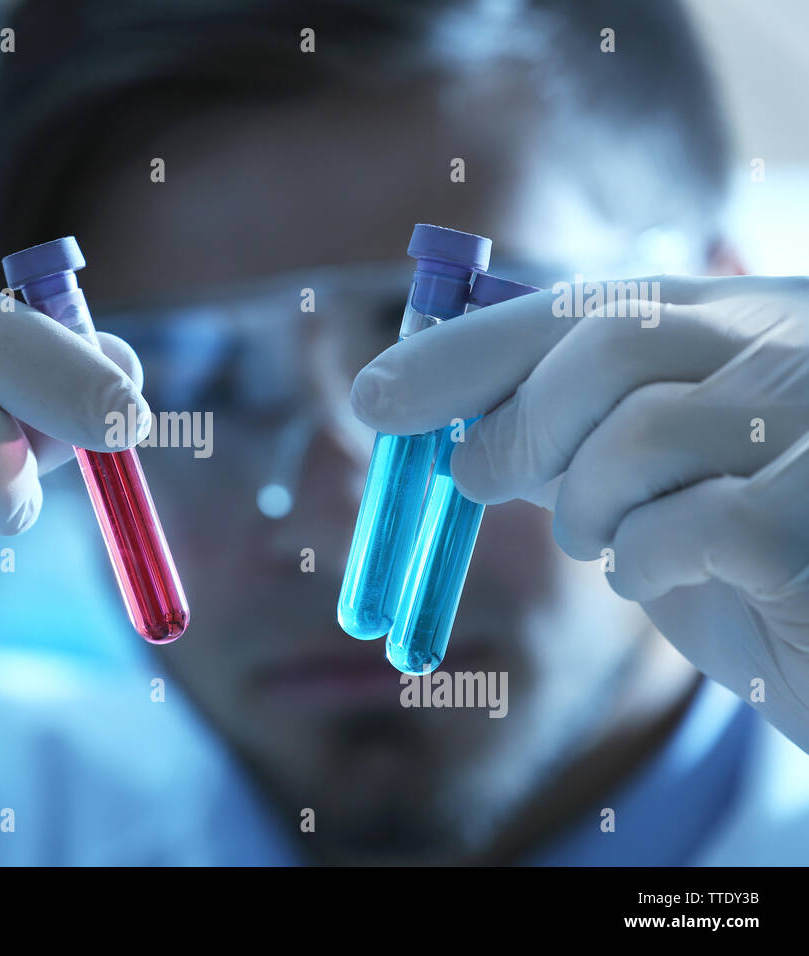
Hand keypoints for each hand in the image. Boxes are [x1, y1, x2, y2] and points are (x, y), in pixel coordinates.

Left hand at [352, 275, 808, 750]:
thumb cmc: (753, 566)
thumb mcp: (652, 483)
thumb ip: (575, 436)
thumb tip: (451, 425)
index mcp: (745, 319)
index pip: (591, 302)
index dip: (472, 347)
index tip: (377, 395)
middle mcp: (794, 343)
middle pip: (607, 348)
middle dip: (515, 424)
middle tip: (474, 477)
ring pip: (637, 435)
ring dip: (587, 507)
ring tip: (608, 542)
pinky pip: (690, 526)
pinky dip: (645, 562)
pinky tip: (669, 576)